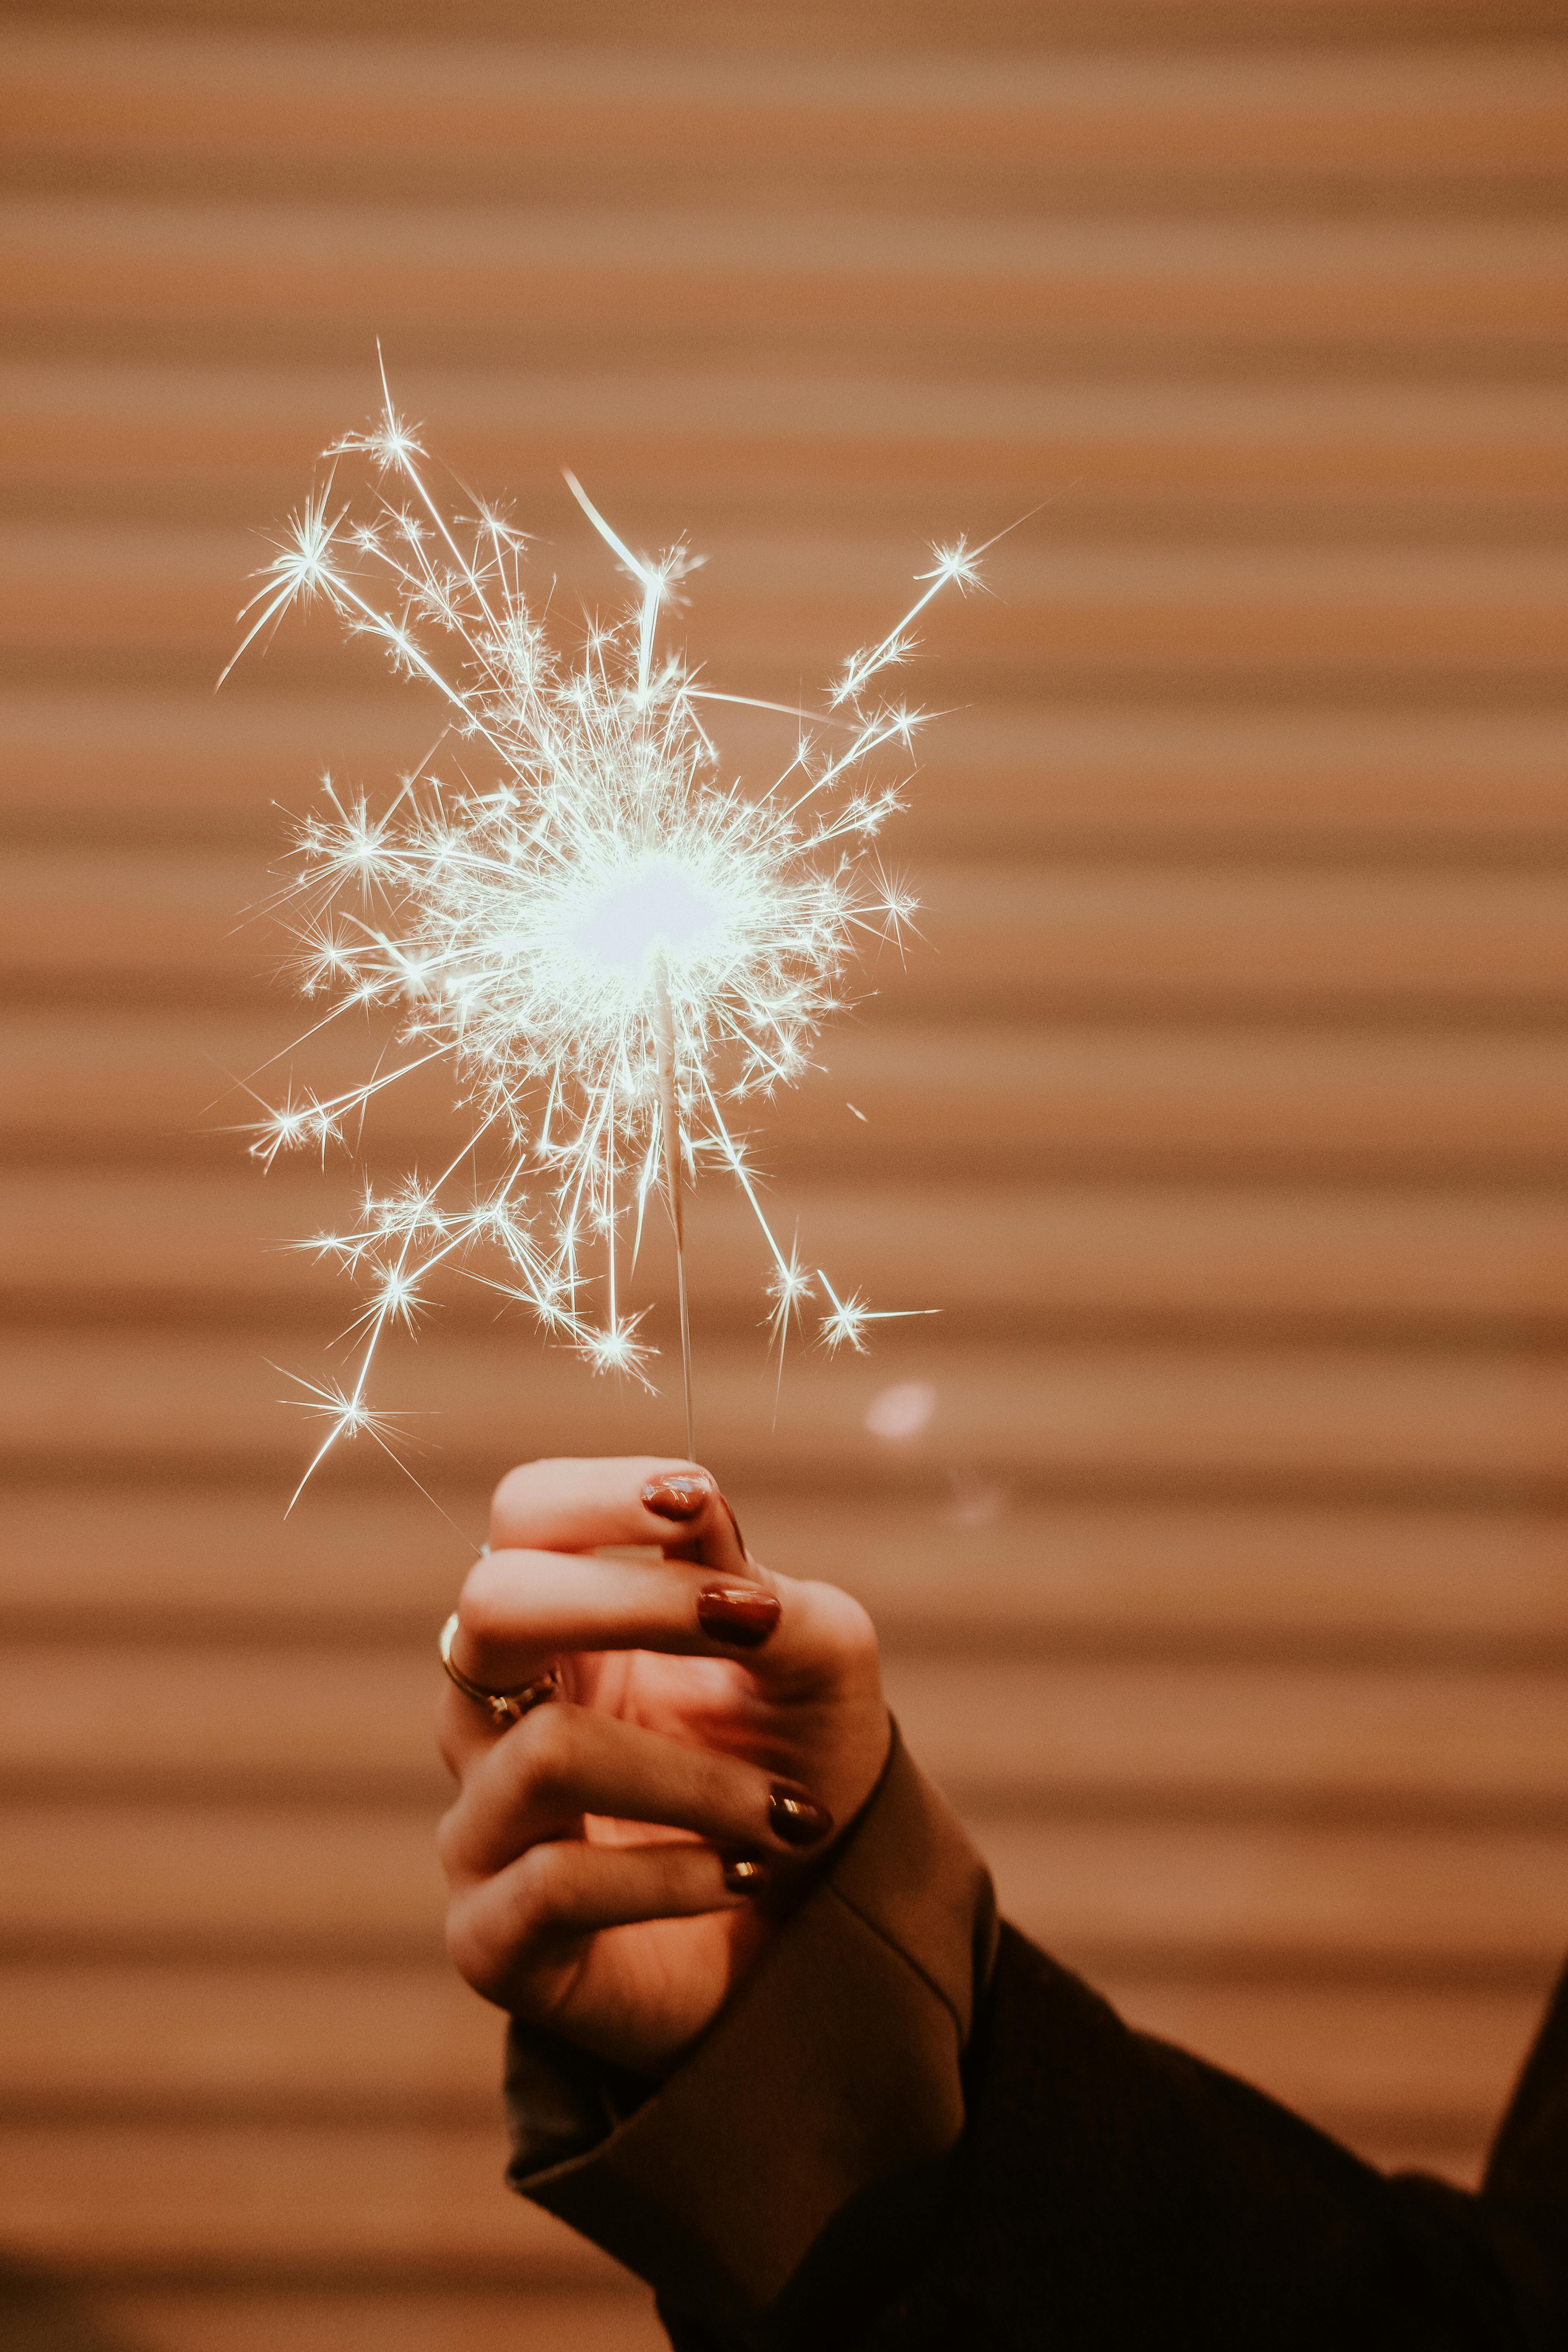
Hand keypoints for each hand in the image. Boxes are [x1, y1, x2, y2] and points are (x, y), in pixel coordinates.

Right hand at [436, 1455, 890, 2073]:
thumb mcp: (816, 1664)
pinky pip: (556, 1885)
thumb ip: (765, 1591)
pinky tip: (745, 1877)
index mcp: (561, 1623)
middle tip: (757, 1628)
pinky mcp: (487, 1939)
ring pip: (549, 1754)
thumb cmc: (792, 1763)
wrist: (808, 1932)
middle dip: (634, 1602)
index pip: (525, 1514)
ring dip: (702, 1779)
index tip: (699, 1505)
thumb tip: (698, 1514)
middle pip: (495, 1604)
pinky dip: (677, 1876)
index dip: (599, 1495)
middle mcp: (492, 1709)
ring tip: (796, 1817)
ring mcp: (478, 1825)